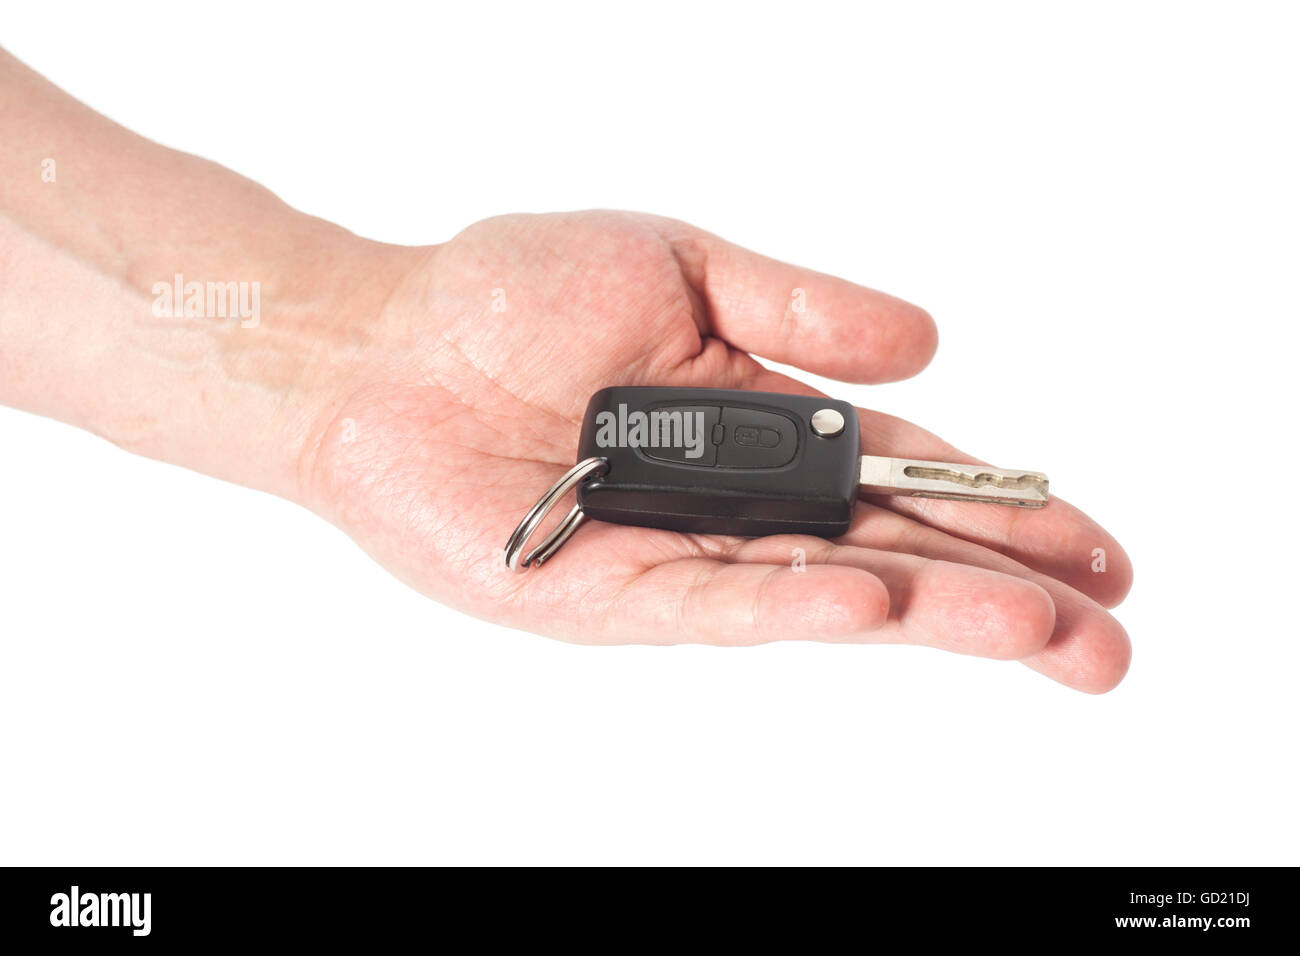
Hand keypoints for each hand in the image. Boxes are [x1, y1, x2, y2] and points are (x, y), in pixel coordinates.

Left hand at [294, 211, 1131, 691]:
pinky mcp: (604, 594)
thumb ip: (801, 312)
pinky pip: (709, 602)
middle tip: (1107, 640)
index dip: (1003, 510)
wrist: (382, 345)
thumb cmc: (512, 297)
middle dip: (1002, 593)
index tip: (1096, 545)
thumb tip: (929, 346)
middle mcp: (734, 504)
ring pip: (821, 590)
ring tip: (1038, 636)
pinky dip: (792, 606)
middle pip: (889, 553)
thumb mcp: (682, 269)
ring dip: (930, 613)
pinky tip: (874, 610)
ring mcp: (675, 556)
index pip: (908, 476)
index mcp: (764, 428)